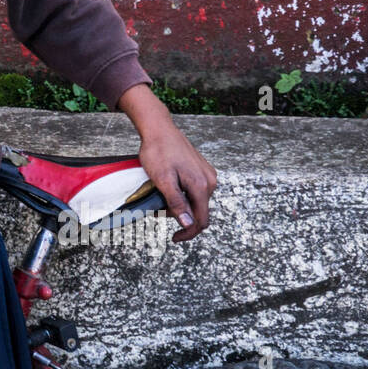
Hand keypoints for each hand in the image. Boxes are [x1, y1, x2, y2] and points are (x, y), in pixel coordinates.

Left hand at [137, 123, 217, 241]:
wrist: (159, 129)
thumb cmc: (158, 153)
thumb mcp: (163, 180)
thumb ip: (177, 203)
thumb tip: (189, 224)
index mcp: (202, 186)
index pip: (201, 220)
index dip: (188, 233)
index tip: (174, 238)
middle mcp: (210, 181)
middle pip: (199, 211)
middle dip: (181, 216)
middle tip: (157, 210)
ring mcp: (208, 174)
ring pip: (197, 201)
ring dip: (181, 205)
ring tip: (159, 197)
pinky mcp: (202, 170)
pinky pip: (196, 190)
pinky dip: (183, 195)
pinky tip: (168, 188)